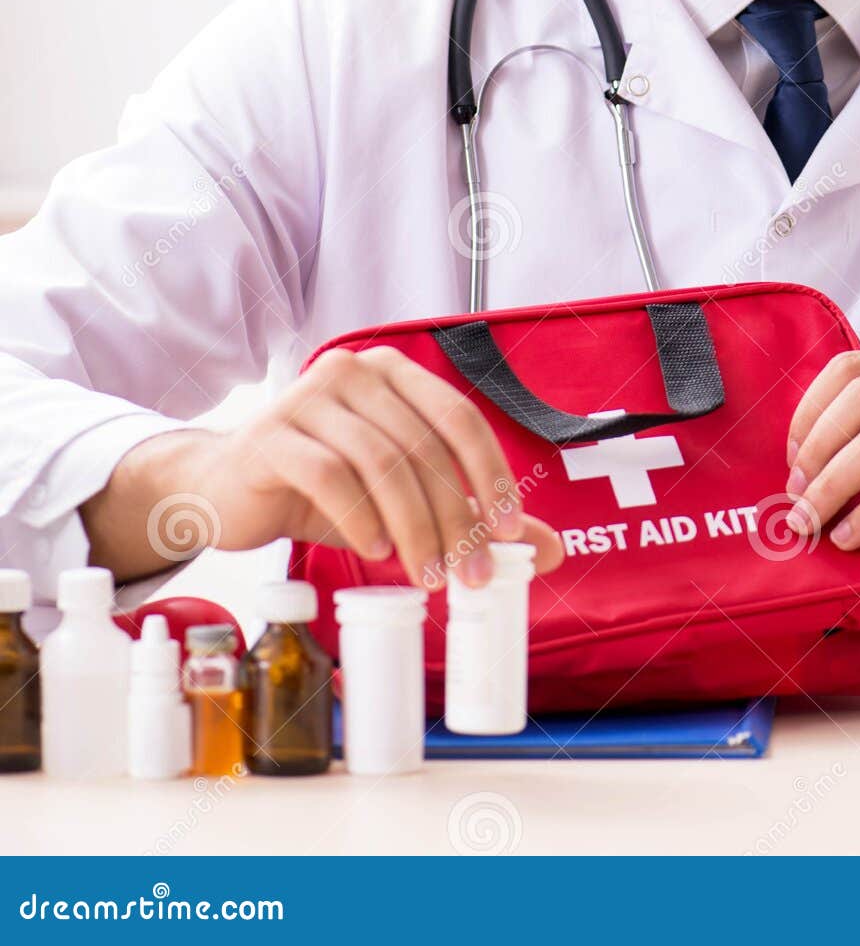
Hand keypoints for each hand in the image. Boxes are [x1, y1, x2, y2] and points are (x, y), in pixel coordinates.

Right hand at [83, 345, 563, 590]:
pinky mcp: (271, 434)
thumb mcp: (400, 502)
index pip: (459, 418)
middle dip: (454, 518)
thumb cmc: (320, 490)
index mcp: (392, 373)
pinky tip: (375, 551)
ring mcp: (308, 396)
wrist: (224, 491)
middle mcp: (353, 371)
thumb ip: (468, 516)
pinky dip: (361, 518)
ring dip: (414, 527)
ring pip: (382, 463)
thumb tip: (548, 551)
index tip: (509, 532)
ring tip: (428, 574)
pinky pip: (330, 474)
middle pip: (423, 448)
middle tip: (469, 575)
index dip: (489, 475)